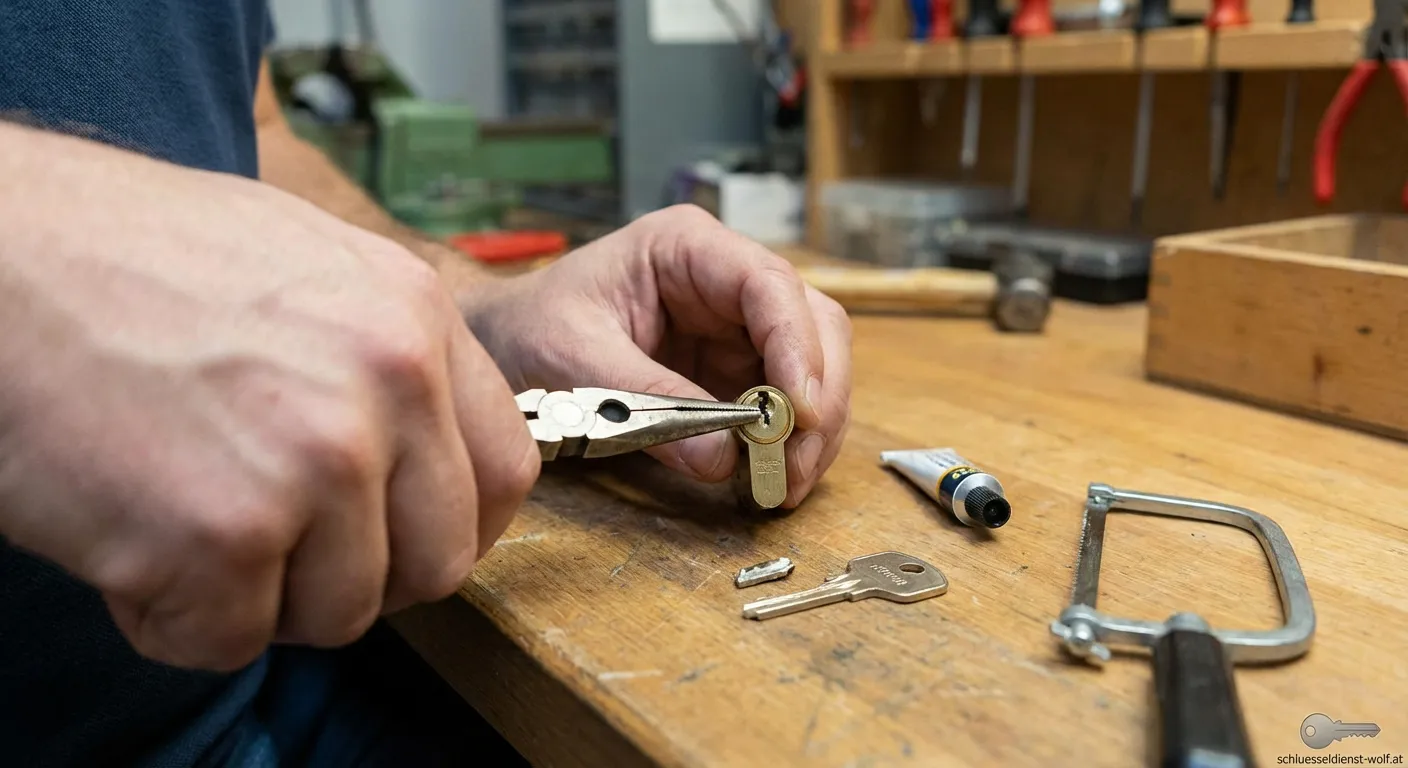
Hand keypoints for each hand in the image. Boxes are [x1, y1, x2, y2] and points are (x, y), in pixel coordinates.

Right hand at [0, 126, 539, 671]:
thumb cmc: (124, 257)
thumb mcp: (305, 264)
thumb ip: (384, 357)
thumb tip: (424, 454)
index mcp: (415, 317)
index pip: (506, 473)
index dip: (454, 526)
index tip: (399, 539)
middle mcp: (386, 386)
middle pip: (437, 562)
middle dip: (357, 576)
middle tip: (274, 545)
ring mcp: (312, 461)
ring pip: (339, 613)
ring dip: (261, 595)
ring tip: (184, 518)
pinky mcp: (222, 534)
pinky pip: (228, 640)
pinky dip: (171, 616)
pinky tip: (128, 539)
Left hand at [466, 205, 851, 507]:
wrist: (501, 346)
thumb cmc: (528, 329)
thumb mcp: (574, 358)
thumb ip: (648, 400)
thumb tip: (726, 458)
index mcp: (686, 247)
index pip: (770, 284)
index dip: (799, 345)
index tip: (801, 411)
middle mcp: (725, 279)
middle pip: (812, 325)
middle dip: (816, 398)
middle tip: (796, 467)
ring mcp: (735, 325)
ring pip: (810, 367)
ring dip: (809, 430)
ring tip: (783, 486)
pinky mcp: (732, 370)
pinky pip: (781, 405)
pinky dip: (786, 444)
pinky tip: (770, 480)